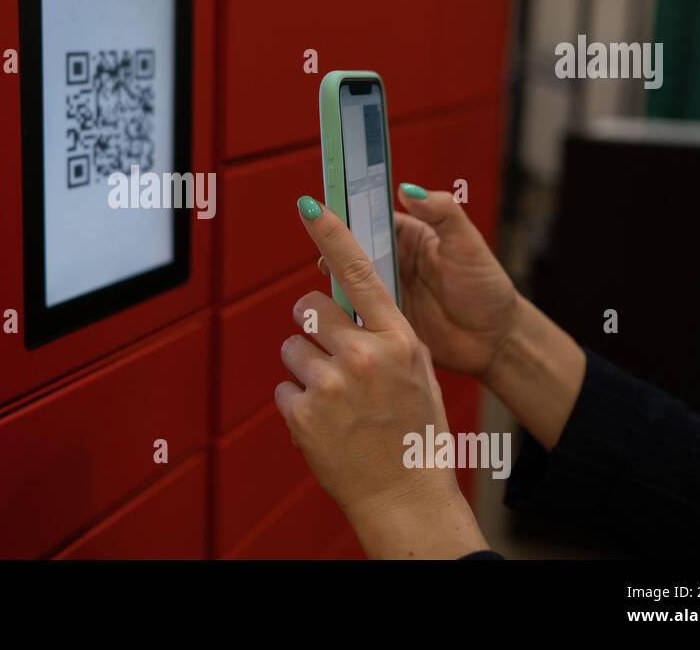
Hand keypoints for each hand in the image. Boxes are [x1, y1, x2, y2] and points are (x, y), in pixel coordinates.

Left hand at [277, 195, 486, 558]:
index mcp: (398, 340)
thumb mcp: (416, 371)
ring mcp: (331, 385)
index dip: (333, 235)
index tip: (310, 204)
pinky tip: (326, 424)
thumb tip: (345, 298)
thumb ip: (384, 332)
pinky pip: (283, 388)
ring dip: (305, 368)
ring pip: (292, 347)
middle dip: (314, 327)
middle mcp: (364, 356)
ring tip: (335, 400)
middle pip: (309, 307)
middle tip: (334, 358)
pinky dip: (298, 404)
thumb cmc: (414, 431)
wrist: (406, 495)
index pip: (360, 275)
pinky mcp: (303, 413)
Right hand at [337, 183, 520, 379]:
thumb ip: (443, 213)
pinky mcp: (382, 320)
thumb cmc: (487, 288)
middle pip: (352, 250)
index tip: (325, 214)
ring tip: (324, 283)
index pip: (370, 219)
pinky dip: (342, 310)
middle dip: (333, 250)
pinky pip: (355, 311)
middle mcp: (393, 260)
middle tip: (321, 256)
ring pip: (348, 281)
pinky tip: (332, 310)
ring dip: (335, 281)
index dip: (347, 216)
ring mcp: (386, 291)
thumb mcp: (467, 246)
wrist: (495, 341)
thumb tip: (407, 189)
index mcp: (410, 236)